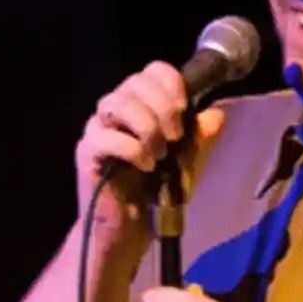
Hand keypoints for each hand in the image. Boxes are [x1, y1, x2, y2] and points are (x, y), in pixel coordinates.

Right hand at [75, 61, 225, 234]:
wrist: (129, 230)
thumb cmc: (154, 193)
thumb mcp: (187, 162)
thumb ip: (200, 138)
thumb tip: (216, 115)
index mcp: (140, 104)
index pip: (152, 70)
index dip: (171, 83)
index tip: (185, 110)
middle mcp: (116, 110)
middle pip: (135, 82)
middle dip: (163, 106)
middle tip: (176, 136)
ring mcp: (98, 129)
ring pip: (117, 103)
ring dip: (147, 126)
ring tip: (160, 154)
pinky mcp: (87, 152)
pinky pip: (105, 136)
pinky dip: (133, 149)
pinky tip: (146, 166)